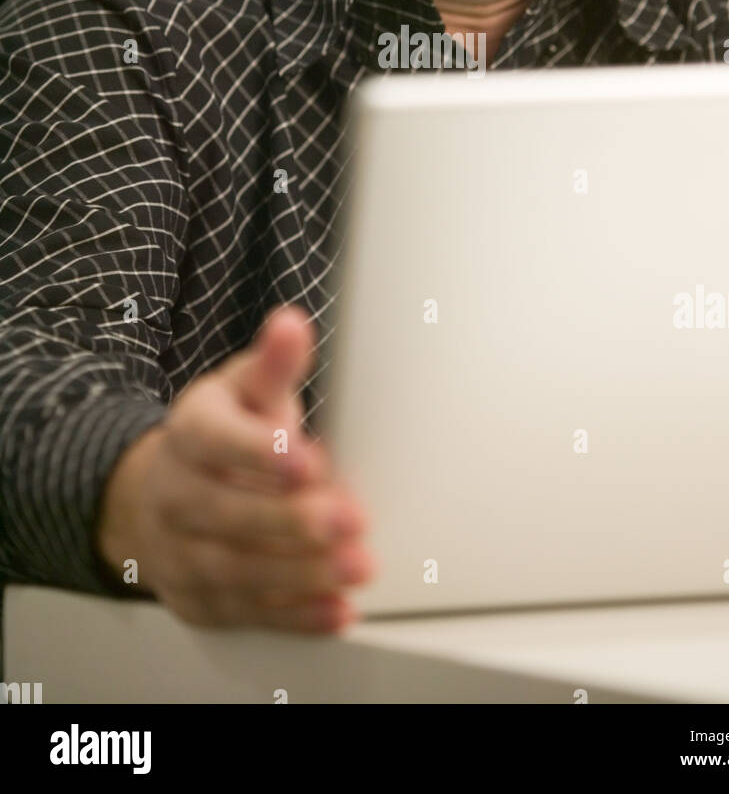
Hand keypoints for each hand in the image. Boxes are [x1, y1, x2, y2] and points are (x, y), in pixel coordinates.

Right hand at [95, 304, 374, 632]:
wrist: (159, 495)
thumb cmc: (221, 436)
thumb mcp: (245, 391)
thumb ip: (275, 365)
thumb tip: (292, 325)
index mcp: (188, 433)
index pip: (212, 441)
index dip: (257, 452)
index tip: (306, 456)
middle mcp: (174, 495)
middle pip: (224, 514)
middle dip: (289, 521)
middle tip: (349, 519)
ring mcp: (180, 554)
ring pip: (236, 570)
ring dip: (301, 573)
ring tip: (357, 564)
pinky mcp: (199, 601)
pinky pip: (247, 614)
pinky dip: (295, 616)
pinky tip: (338, 609)